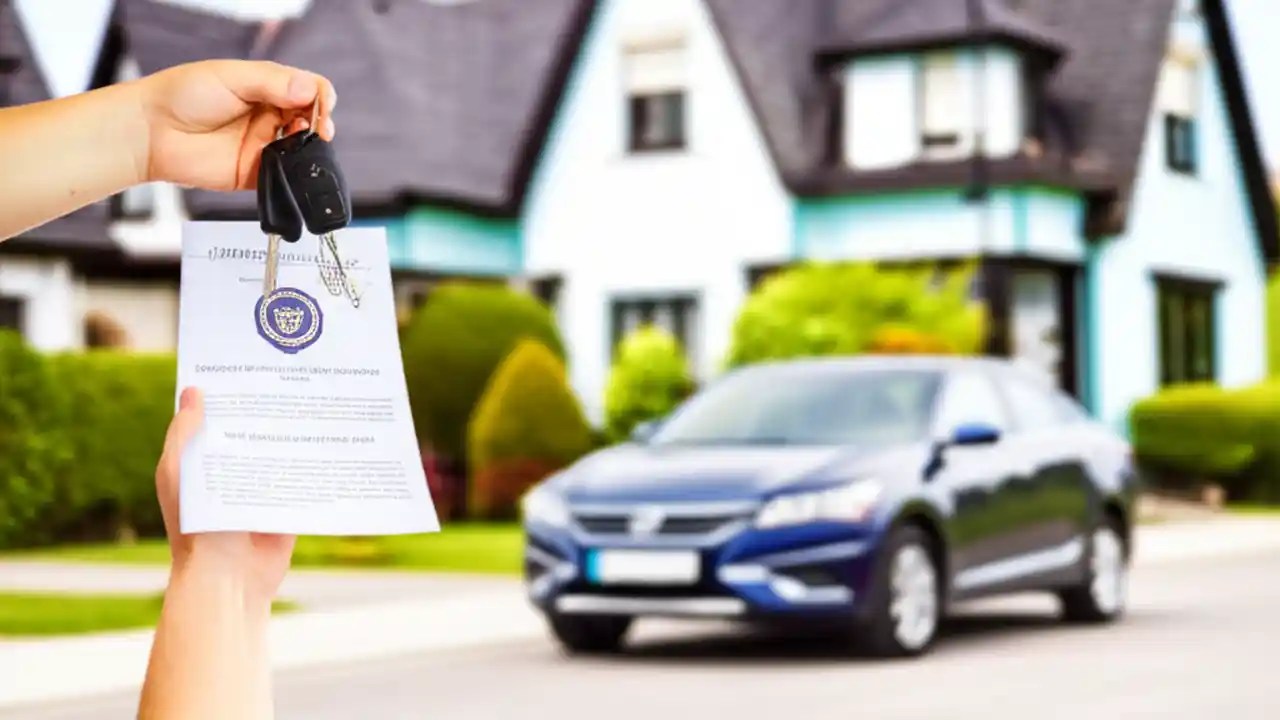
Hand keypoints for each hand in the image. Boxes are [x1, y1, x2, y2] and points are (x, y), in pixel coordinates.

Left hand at [134, 60, 337, 191]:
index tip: (321, 107)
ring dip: (311, 149)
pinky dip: (295, 175)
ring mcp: (265, 146)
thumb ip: (272, 82)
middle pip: (312, 120)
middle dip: (320, 124)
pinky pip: (286, 178)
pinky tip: (291, 167)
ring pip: (304, 150)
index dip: (321, 98)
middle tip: (316, 129)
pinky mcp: (256, 174)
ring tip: (303, 144)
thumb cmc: (182, 95)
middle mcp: (269, 117)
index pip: (310, 90)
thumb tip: (312, 90)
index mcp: (267, 88)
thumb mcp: (231, 77)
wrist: (150, 131)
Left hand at [156, 388, 295, 603]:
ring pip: (280, 452)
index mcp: (201, 462)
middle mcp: (231, 472)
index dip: (227, 396)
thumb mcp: (178, 472)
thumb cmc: (193, 525)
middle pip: (252, 432)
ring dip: (294, 434)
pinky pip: (301, 479)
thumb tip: (194, 391)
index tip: (247, 367)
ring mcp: (261, 489)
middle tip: (291, 377)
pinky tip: (330, 438)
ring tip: (316, 401)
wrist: (227, 578)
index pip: (214, 420)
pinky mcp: (286, 506)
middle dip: (269, 410)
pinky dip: (312, 464)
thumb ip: (185, 434)